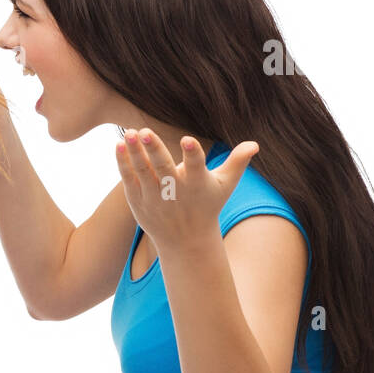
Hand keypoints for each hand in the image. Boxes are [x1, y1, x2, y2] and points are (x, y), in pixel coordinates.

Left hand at [115, 129, 258, 253]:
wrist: (185, 241)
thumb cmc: (208, 206)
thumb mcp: (225, 186)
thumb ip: (237, 163)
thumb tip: (255, 143)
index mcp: (197, 184)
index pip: (196, 166)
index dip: (193, 153)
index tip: (188, 139)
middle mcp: (175, 191)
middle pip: (163, 168)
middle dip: (154, 150)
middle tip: (144, 131)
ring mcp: (154, 197)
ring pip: (142, 172)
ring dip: (135, 153)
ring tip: (129, 133)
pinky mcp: (138, 200)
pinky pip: (129, 179)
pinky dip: (123, 163)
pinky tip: (118, 144)